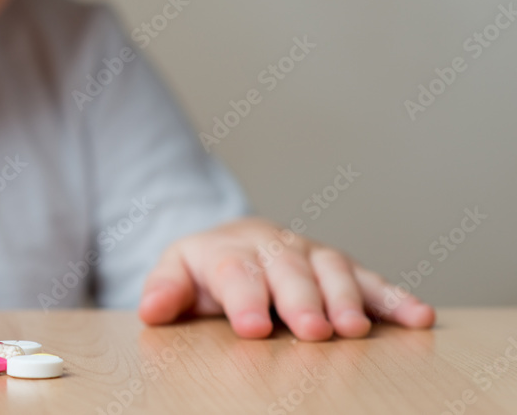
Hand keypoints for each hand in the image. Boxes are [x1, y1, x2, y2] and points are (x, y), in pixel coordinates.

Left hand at [138, 217, 434, 339]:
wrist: (233, 240)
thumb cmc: (204, 268)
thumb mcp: (175, 273)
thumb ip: (164, 290)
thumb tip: (151, 309)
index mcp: (229, 250)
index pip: (235, 273)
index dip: (245, 299)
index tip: (252, 327)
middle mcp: (274, 247)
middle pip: (288, 271)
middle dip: (301, 300)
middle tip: (312, 330)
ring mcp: (310, 254)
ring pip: (332, 270)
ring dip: (346, 299)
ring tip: (356, 329)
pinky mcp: (339, 267)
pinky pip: (371, 280)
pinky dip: (394, 298)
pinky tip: (418, 317)